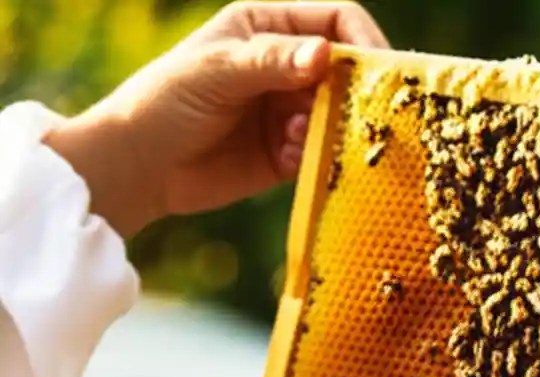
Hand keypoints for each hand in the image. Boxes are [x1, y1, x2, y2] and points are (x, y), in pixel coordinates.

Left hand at [44, 1, 388, 236]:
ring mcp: (289, 110)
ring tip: (300, 139)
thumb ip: (271, 61)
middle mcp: (285, 66)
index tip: (378, 70)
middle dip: (355, 92)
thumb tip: (326, 53)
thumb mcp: (215, 71)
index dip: (363, 42)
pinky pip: (325, 152)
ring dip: (334, 128)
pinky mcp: (289, 153)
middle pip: (347, 71)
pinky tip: (289, 159)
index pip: (337, 21)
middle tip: (359, 115)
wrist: (137, 167)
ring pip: (341, 114)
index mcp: (268, 28)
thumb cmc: (165, 101)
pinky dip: (319, 156)